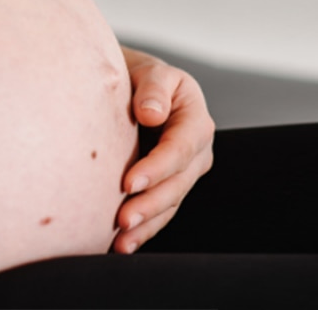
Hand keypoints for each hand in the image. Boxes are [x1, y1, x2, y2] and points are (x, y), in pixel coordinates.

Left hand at [114, 46, 214, 253]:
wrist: (134, 87)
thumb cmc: (140, 78)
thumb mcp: (150, 72)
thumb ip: (153, 89)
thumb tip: (151, 114)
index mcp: (195, 119)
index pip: (179, 148)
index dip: (156, 168)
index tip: (127, 183)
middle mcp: (197, 150)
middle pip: (177, 183)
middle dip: (150, 204)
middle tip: (122, 220)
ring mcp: (186, 172)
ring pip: (170, 203)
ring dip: (147, 225)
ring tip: (120, 242)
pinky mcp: (169, 186)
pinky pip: (161, 212)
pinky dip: (144, 230)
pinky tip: (124, 245)